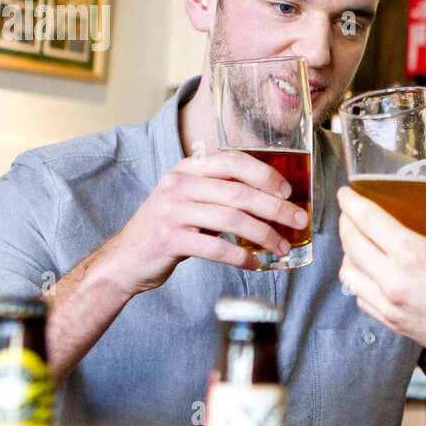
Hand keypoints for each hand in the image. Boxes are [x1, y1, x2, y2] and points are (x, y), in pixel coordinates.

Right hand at [97, 150, 309, 294]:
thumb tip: (273, 200)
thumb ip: (222, 193)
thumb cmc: (170, 228)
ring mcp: (172, 210)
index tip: (288, 192)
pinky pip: (216, 248)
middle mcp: (178, 184)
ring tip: (282, 247)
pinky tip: (255, 264)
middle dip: (276, 208)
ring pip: (232, 219)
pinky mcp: (169, 238)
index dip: (265, 174)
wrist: (126, 258)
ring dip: (264, 235)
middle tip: (299, 221)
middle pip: (239, 192)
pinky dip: (242, 258)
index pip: (233, 160)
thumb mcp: (191, 200)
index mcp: (188, 168)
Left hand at [336, 179, 425, 363]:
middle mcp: (395, 281)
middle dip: (346, 223)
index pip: (367, 220)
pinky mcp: (394, 323)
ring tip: (359, 243)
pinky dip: (359, 282)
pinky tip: (370, 273)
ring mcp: (391, 306)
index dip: (351, 202)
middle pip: (351, 245)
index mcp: (413, 254)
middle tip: (350, 213)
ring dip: (349, 254)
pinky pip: (361, 299)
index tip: (346, 193)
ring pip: (349, 275)